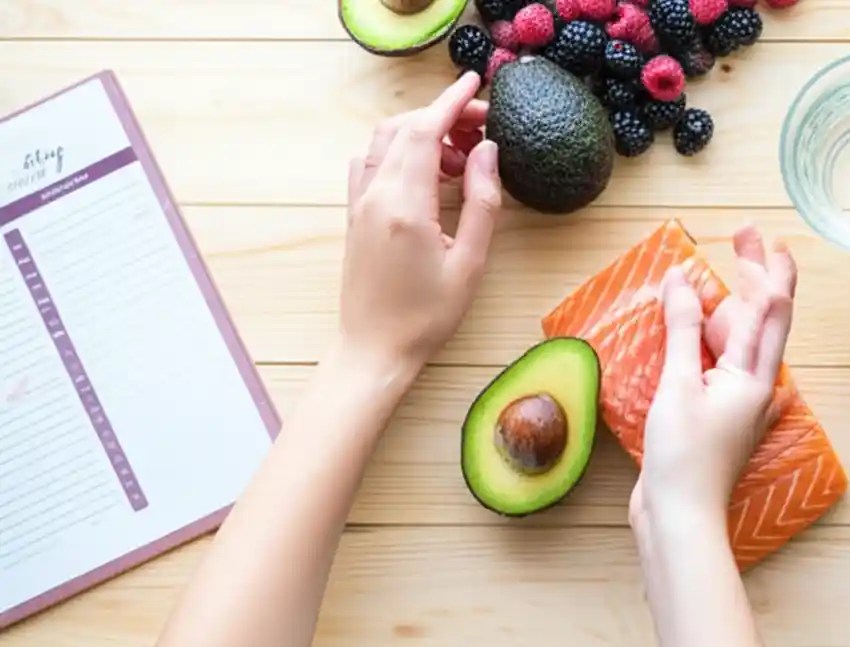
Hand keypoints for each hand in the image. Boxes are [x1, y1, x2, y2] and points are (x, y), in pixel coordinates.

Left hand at [339, 71, 500, 377]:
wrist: (374, 350)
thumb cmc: (426, 316)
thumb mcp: (470, 261)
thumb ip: (482, 201)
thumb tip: (488, 151)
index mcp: (404, 204)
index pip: (424, 129)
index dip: (451, 101)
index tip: (476, 85)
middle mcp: (374, 195)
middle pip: (404, 128)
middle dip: (442, 116)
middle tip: (481, 128)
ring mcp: (358, 203)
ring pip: (385, 142)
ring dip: (421, 133)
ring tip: (460, 155)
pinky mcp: (354, 215)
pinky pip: (371, 163)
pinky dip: (400, 152)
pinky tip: (426, 173)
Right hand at [630, 226, 797, 542]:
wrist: (680, 518)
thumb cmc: (683, 458)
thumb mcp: (678, 386)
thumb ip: (683, 330)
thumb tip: (681, 278)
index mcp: (755, 375)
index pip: (770, 307)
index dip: (763, 265)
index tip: (752, 232)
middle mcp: (758, 385)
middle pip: (764, 317)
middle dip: (756, 273)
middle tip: (743, 234)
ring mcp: (741, 402)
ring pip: (744, 340)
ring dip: (732, 303)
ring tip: (719, 271)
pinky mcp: (722, 416)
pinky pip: (724, 363)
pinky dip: (712, 337)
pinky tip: (700, 330)